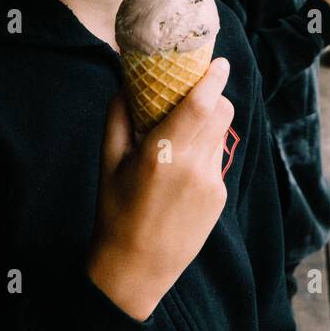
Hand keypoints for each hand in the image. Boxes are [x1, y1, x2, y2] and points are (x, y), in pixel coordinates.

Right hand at [86, 58, 232, 319]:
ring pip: (222, 134)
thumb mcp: (108, 162)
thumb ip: (117, 117)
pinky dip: (205, 151)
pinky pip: (217, 160)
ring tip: (184, 131)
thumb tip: (127, 83)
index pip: (201, 105)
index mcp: (162, 154)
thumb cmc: (115, 212)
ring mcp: (211, 183)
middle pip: (222, 112)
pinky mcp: (219, 197)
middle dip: (215, 96)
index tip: (219, 61)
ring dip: (209, 123)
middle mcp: (193, 166)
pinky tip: (182, 168)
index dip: (214, 78)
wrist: (136, 269)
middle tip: (197, 91)